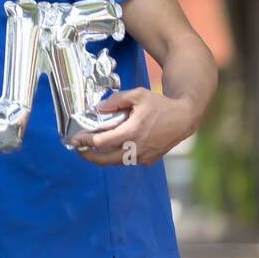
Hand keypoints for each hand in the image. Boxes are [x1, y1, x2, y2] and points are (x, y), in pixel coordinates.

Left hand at [71, 87, 194, 164]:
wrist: (184, 117)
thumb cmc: (160, 105)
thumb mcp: (138, 95)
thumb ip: (115, 100)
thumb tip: (97, 108)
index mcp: (132, 132)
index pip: (101, 142)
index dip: (84, 141)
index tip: (74, 139)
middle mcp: (137, 148)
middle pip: (104, 159)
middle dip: (88, 156)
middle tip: (78, 149)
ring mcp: (143, 156)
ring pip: (115, 162)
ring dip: (101, 157)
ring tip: (90, 150)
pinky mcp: (148, 160)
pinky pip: (126, 161)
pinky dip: (116, 157)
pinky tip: (110, 148)